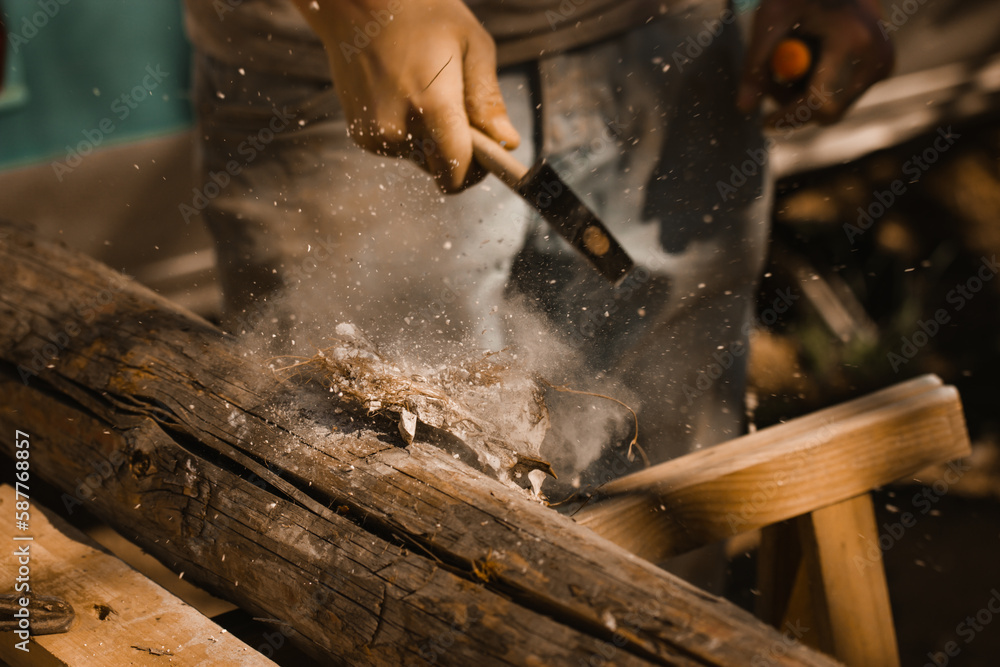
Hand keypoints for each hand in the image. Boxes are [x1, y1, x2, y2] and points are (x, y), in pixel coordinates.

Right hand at [291, 0, 519, 192]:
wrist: (357, 3)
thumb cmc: (422, 13)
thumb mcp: (471, 44)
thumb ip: (488, 100)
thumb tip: (507, 142)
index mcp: (431, 105)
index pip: (457, 172)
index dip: (477, 170)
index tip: (486, 153)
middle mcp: (399, 128)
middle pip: (441, 172)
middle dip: (457, 154)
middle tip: (458, 113)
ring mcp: (376, 135)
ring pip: (422, 161)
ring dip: (432, 141)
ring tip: (425, 92)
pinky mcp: (362, 136)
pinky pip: (401, 150)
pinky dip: (410, 133)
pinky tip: (403, 95)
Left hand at [737, 0, 894, 126]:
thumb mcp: (772, 21)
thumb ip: (756, 65)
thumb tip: (744, 108)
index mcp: (851, 40)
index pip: (818, 101)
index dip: (788, 116)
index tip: (765, 121)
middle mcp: (876, 56)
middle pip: (828, 113)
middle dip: (796, 108)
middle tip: (773, 84)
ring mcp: (883, 65)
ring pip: (835, 110)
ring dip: (806, 99)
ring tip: (792, 62)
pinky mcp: (883, 70)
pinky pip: (844, 99)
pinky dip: (821, 90)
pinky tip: (815, 59)